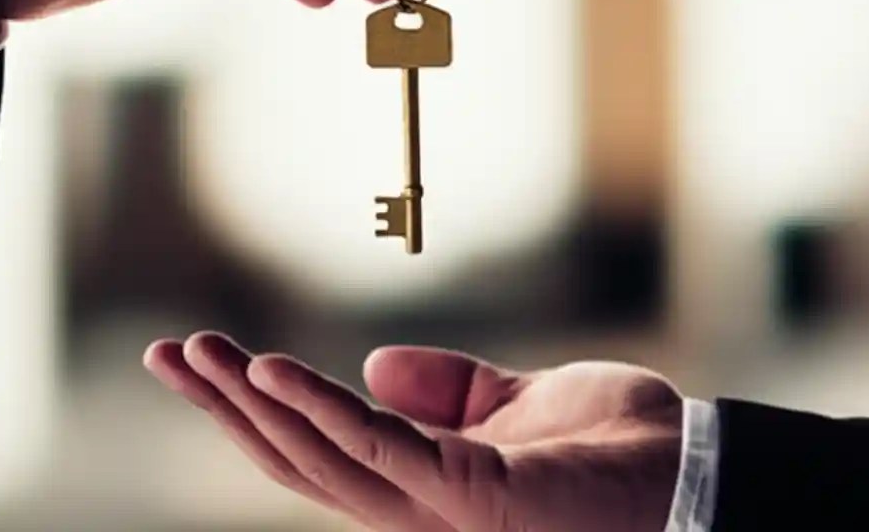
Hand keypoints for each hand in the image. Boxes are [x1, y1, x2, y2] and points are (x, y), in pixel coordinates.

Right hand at [145, 334, 683, 531]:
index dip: (252, 412)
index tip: (198, 361)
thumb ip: (446, 392)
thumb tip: (373, 366)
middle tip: (166, 355)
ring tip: (198, 355)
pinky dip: (321, 410)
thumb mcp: (515, 405)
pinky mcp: (479, 498)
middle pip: (302, 462)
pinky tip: (269, 369)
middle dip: (229, 410)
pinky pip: (385, 450)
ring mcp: (445, 512)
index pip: (317, 453)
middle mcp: (420, 511)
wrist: (701, 477)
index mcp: (423, 488)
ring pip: (325, 460)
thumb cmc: (616, 449)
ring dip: (254, 404)